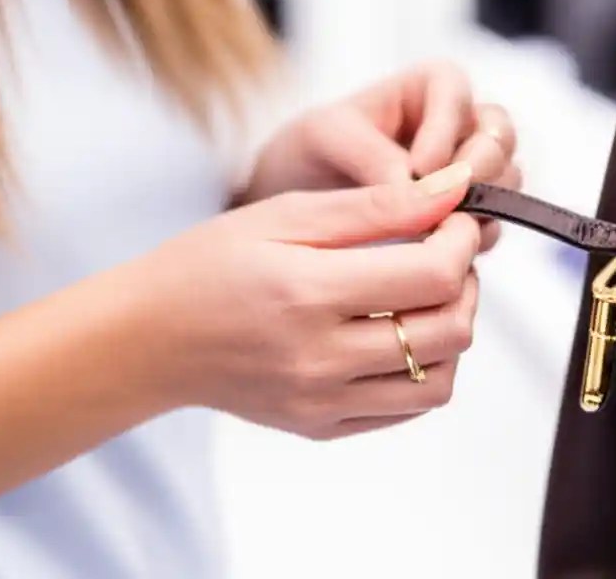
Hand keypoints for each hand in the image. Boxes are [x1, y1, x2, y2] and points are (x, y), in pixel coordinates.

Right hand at [140, 163, 481, 439]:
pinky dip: (423, 369)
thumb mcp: (286, 213)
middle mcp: (319, 358)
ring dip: (451, 332)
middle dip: (466, 282)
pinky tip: (400, 333)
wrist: (149, 339)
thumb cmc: (208, 266)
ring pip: (440, 380)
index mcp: (307, 293)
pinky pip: (407, 408)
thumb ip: (376, 205)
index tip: (453, 217)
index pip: (433, 275)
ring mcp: (322, 401)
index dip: (462, 240)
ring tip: (425, 296)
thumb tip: (453, 187)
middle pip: (449, 330)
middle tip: (444, 253)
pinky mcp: (322, 426)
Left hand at [245, 62, 521, 249]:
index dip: (446, 126)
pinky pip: (491, 224)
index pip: (456, 89)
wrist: (295, 204)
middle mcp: (457, 126)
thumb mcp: (323, 138)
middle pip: (498, 135)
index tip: (420, 166)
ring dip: (480, 205)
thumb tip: (414, 188)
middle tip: (443, 202)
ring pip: (505, 181)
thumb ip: (368, 155)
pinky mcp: (465, 218)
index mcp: (426, 88)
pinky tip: (438, 252)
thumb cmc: (307, 153)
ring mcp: (467, 174)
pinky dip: (472, 238)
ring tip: (438, 229)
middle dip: (478, 168)